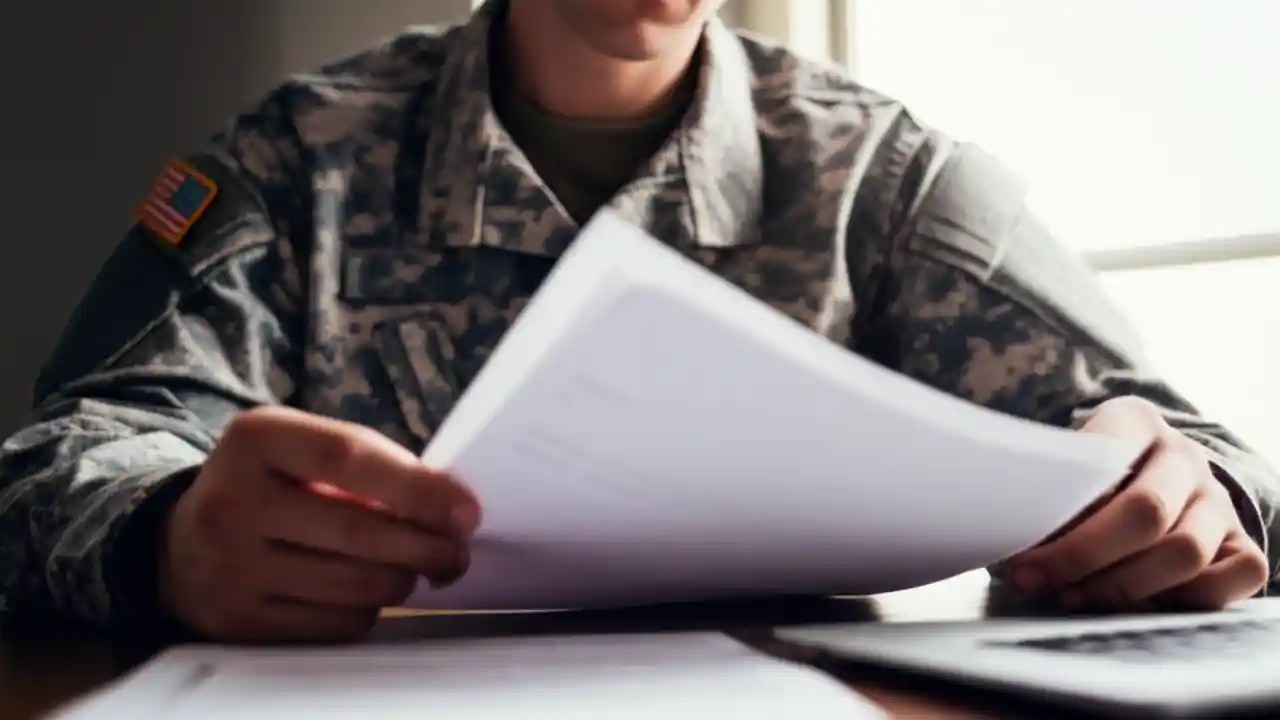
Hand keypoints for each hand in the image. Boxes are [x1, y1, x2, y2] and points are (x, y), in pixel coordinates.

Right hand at [159, 407, 480, 641]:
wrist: (179, 541)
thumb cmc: (271, 484)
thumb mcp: (300, 449)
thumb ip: (369, 465)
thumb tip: (450, 509)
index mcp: (257, 438)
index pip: (350, 458)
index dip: (418, 488)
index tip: (467, 512)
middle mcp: (234, 500)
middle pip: (358, 532)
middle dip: (426, 546)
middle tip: (457, 551)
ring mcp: (229, 565)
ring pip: (355, 586)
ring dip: (403, 579)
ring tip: (417, 567)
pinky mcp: (237, 619)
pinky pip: (336, 623)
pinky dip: (369, 609)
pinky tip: (367, 590)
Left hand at [1009, 397, 1267, 612]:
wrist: (1153, 474)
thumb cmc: (1090, 476)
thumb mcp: (1065, 465)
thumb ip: (1048, 491)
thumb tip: (1013, 541)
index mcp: (1134, 422)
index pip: (1105, 455)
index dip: (1062, 511)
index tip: (1020, 550)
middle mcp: (1184, 457)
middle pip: (1145, 512)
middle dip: (1082, 556)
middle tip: (1032, 581)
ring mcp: (1218, 500)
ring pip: (1184, 552)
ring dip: (1121, 586)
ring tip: (1072, 596)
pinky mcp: (1243, 543)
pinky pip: (1235, 578)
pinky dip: (1186, 600)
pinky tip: (1137, 603)